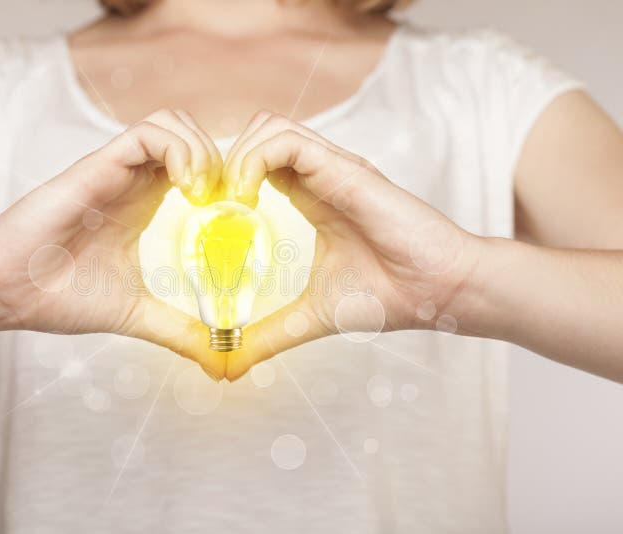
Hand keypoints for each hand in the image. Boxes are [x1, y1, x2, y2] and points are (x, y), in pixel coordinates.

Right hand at [0, 109, 227, 378]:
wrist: (6, 292)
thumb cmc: (60, 297)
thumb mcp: (137, 315)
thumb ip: (179, 330)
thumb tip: (219, 363)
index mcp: (144, 204)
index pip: (195, 166)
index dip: (224, 180)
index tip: (237, 217)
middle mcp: (133, 180)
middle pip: (189, 134)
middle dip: (222, 159)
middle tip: (228, 201)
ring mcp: (116, 169)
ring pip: (172, 122)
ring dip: (203, 151)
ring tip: (206, 194)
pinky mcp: (98, 166)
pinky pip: (148, 132)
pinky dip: (180, 150)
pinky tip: (188, 187)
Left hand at [222, 111, 481, 379]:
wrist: (440, 293)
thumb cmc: (386, 297)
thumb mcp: (309, 316)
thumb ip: (268, 335)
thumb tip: (228, 367)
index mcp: (310, 197)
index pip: (256, 162)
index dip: (226, 179)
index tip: (207, 215)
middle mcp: (319, 175)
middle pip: (257, 135)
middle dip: (222, 161)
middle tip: (209, 203)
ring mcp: (332, 167)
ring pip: (268, 127)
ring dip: (235, 157)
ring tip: (227, 199)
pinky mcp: (343, 168)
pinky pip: (287, 140)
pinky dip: (255, 159)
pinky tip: (246, 197)